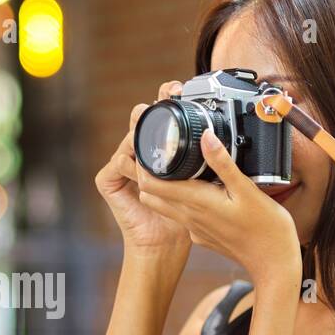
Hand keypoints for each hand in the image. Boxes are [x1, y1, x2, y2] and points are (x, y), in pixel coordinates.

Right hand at [95, 81, 192, 258]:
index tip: (181, 87)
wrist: (165, 246)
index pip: (161, 115)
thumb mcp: (203, 179)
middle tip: (166, 97)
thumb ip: (209, 155)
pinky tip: (140, 162)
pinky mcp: (108, 181)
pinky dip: (129, 162)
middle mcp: (138, 153)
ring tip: (151, 124)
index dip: (168, 98)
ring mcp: (121, 166)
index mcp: (160, 148)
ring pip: (129, 139)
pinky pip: (117, 164)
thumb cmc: (187, 214)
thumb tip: (226, 131)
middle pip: (140, 120)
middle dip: (151, 107)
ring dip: (140, 131)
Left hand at [136, 126, 301, 287]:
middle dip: (147, 174)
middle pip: (150, 196)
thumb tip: (205, 137)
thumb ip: (223, 163)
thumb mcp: (247, 190)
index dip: (144, 165)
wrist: (272, 263)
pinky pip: (181, 216)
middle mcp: (189, 217)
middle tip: (158, 153)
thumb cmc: (266, 228)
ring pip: (164, 206)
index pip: (151, 185)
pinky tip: (197, 189)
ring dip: (161, 188)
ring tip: (174, 166)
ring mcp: (194, 229)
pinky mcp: (201, 236)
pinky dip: (179, 201)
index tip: (150, 147)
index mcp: (196, 202)